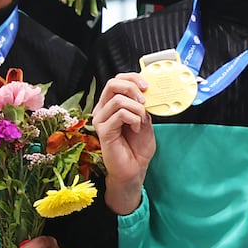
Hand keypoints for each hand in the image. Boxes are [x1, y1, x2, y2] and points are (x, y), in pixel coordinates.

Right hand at [94, 73, 156, 212]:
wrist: (134, 169)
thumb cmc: (137, 148)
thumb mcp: (145, 120)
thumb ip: (143, 106)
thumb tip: (146, 91)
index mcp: (111, 105)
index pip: (116, 80)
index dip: (132, 78)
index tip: (146, 86)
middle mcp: (102, 110)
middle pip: (112, 83)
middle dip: (132, 88)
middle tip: (144, 100)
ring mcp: (100, 120)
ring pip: (119, 100)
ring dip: (137, 109)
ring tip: (141, 122)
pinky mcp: (103, 131)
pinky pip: (120, 114)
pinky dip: (134, 119)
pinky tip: (137, 129)